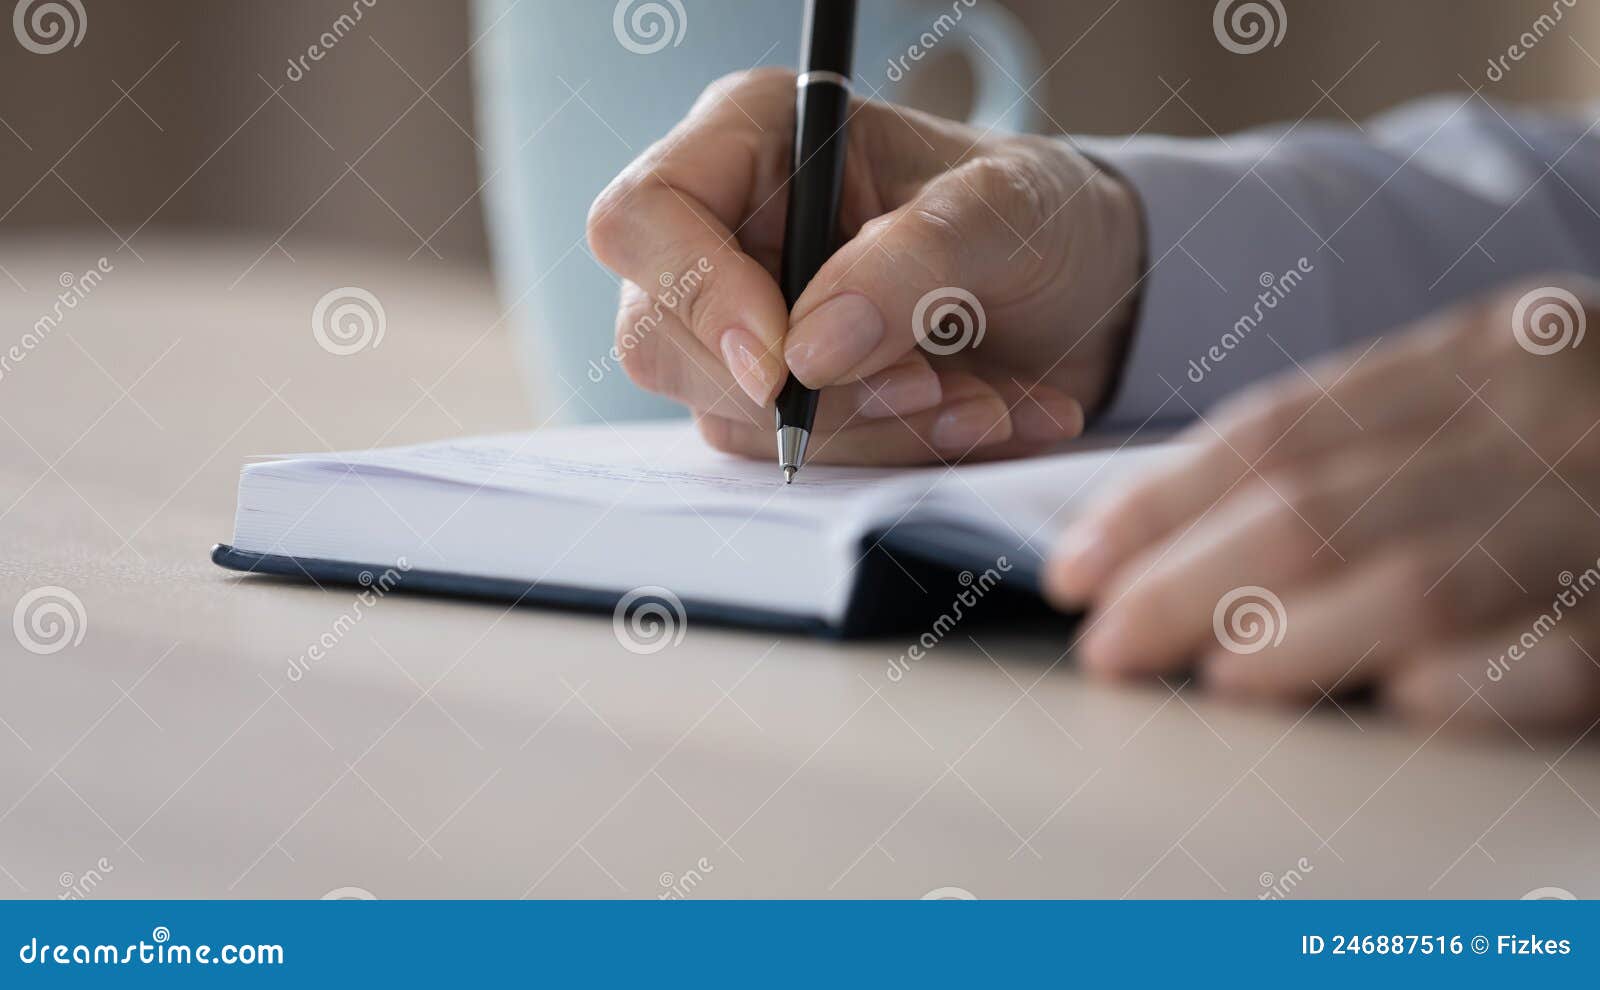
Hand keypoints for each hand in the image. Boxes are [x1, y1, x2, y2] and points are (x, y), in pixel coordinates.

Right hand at [587, 68, 1143, 464]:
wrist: (1088, 290)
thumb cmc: (1032, 212)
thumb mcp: (1001, 211)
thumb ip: (909, 261)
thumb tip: (805, 353)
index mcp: (750, 140)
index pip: (644, 219)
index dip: (696, 296)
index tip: (785, 363)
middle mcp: (726, 233)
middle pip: (660, 340)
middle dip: (797, 392)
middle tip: (925, 385)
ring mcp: (742, 326)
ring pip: (731, 417)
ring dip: (870, 429)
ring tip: (988, 399)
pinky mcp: (781, 399)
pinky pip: (796, 457)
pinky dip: (896, 452)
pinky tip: (984, 416)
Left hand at [1044, 278, 1599, 731]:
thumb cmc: (1599, 430)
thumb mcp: (1500, 388)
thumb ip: (1374, 438)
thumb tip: (1186, 536)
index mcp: (1493, 347)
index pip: (1281, 428)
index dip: (1162, 503)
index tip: (1077, 564)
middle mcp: (1553, 415)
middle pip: (1319, 507)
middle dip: (1187, 583)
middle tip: (1108, 639)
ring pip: (1414, 582)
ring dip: (1289, 641)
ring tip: (1203, 679)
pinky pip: (1557, 658)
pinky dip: (1468, 686)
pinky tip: (1391, 705)